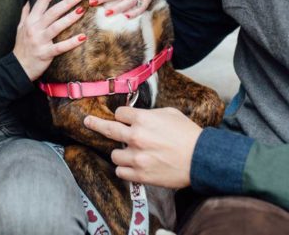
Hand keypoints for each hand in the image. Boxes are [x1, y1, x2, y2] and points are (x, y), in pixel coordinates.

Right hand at [13, 0, 86, 80]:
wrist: (18, 68)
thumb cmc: (21, 47)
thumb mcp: (20, 28)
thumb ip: (25, 13)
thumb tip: (29, 0)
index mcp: (30, 20)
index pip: (42, 1)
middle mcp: (35, 28)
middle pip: (52, 11)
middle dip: (66, 2)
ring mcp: (40, 41)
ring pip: (57, 26)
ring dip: (70, 18)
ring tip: (82, 10)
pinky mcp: (45, 53)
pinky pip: (60, 47)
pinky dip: (71, 42)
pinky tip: (83, 37)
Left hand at [84, 107, 201, 188]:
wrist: (200, 159)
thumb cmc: (187, 134)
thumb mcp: (170, 114)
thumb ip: (149, 114)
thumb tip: (138, 116)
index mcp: (143, 119)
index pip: (119, 114)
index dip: (122, 116)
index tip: (125, 119)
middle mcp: (136, 137)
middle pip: (107, 129)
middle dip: (95, 124)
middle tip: (88, 122)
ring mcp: (136, 157)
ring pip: (114, 155)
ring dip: (120, 153)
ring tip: (132, 154)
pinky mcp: (140, 174)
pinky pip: (120, 172)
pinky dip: (125, 169)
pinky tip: (133, 166)